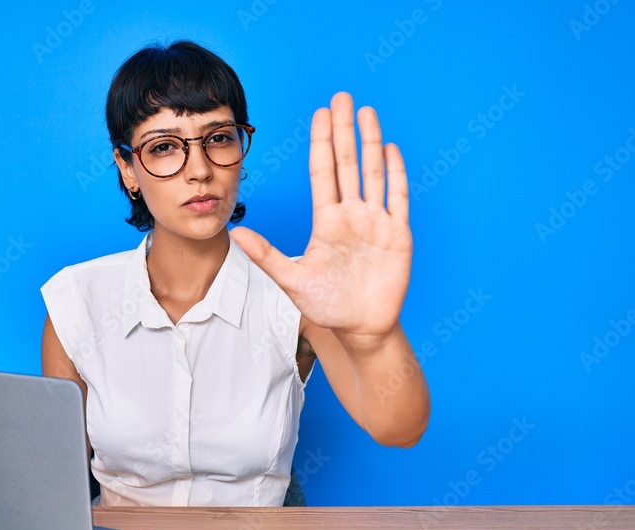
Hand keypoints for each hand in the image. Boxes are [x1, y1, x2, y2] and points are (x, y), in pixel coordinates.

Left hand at [230, 92, 411, 343]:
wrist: (361, 328)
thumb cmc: (326, 305)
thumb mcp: (291, 279)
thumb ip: (266, 255)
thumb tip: (236, 233)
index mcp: (327, 221)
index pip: (322, 173)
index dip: (321, 143)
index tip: (319, 114)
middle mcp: (351, 215)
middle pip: (347, 163)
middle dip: (344, 130)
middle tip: (341, 97)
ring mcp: (376, 222)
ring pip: (372, 174)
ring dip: (370, 142)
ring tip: (366, 112)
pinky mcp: (398, 235)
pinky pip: (397, 198)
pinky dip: (395, 175)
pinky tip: (390, 150)